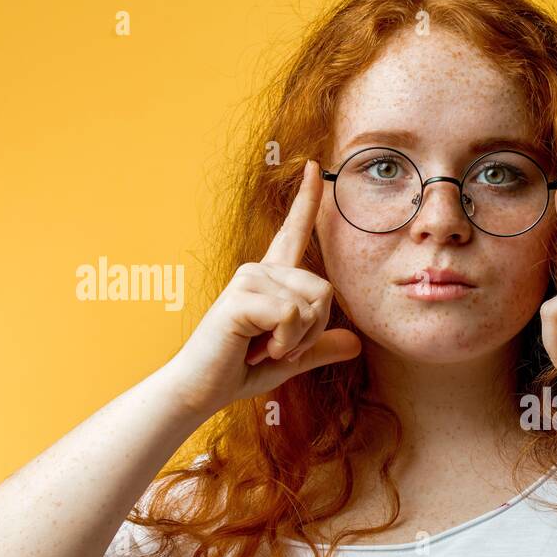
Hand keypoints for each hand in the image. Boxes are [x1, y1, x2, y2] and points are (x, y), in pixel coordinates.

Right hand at [160, 159, 362, 418]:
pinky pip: (292, 315)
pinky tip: (257, 350)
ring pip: (312, 304)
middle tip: (277, 348)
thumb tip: (356, 343)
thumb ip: (320, 348)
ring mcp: (249, 279)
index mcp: (272, 279)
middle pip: (325, 290)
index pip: (293, 233)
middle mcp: (260, 270)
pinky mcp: (242, 296)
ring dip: (298, 340)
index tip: (313, 167)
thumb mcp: (291, 358)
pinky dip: (285, 343)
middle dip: (313, 331)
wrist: (201, 389)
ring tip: (264, 348)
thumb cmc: (239, 371)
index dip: (307, 201)